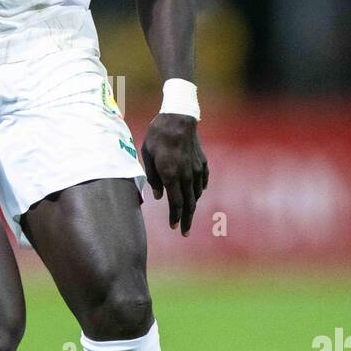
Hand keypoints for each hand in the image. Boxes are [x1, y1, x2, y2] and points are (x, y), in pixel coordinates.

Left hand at [141, 113, 208, 235]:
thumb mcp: (147, 156)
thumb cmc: (157, 136)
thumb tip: (160, 196)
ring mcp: (196, 169)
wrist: (178, 118)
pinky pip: (202, 182)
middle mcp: (186, 175)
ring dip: (192, 206)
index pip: (175, 203)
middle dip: (186, 220)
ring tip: (188, 214)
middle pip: (189, 203)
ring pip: (196, 194)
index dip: (175, 217)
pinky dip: (199, 190)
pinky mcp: (202, 162)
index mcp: (171, 175)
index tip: (174, 227)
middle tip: (185, 232)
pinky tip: (197, 193)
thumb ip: (153, 178)